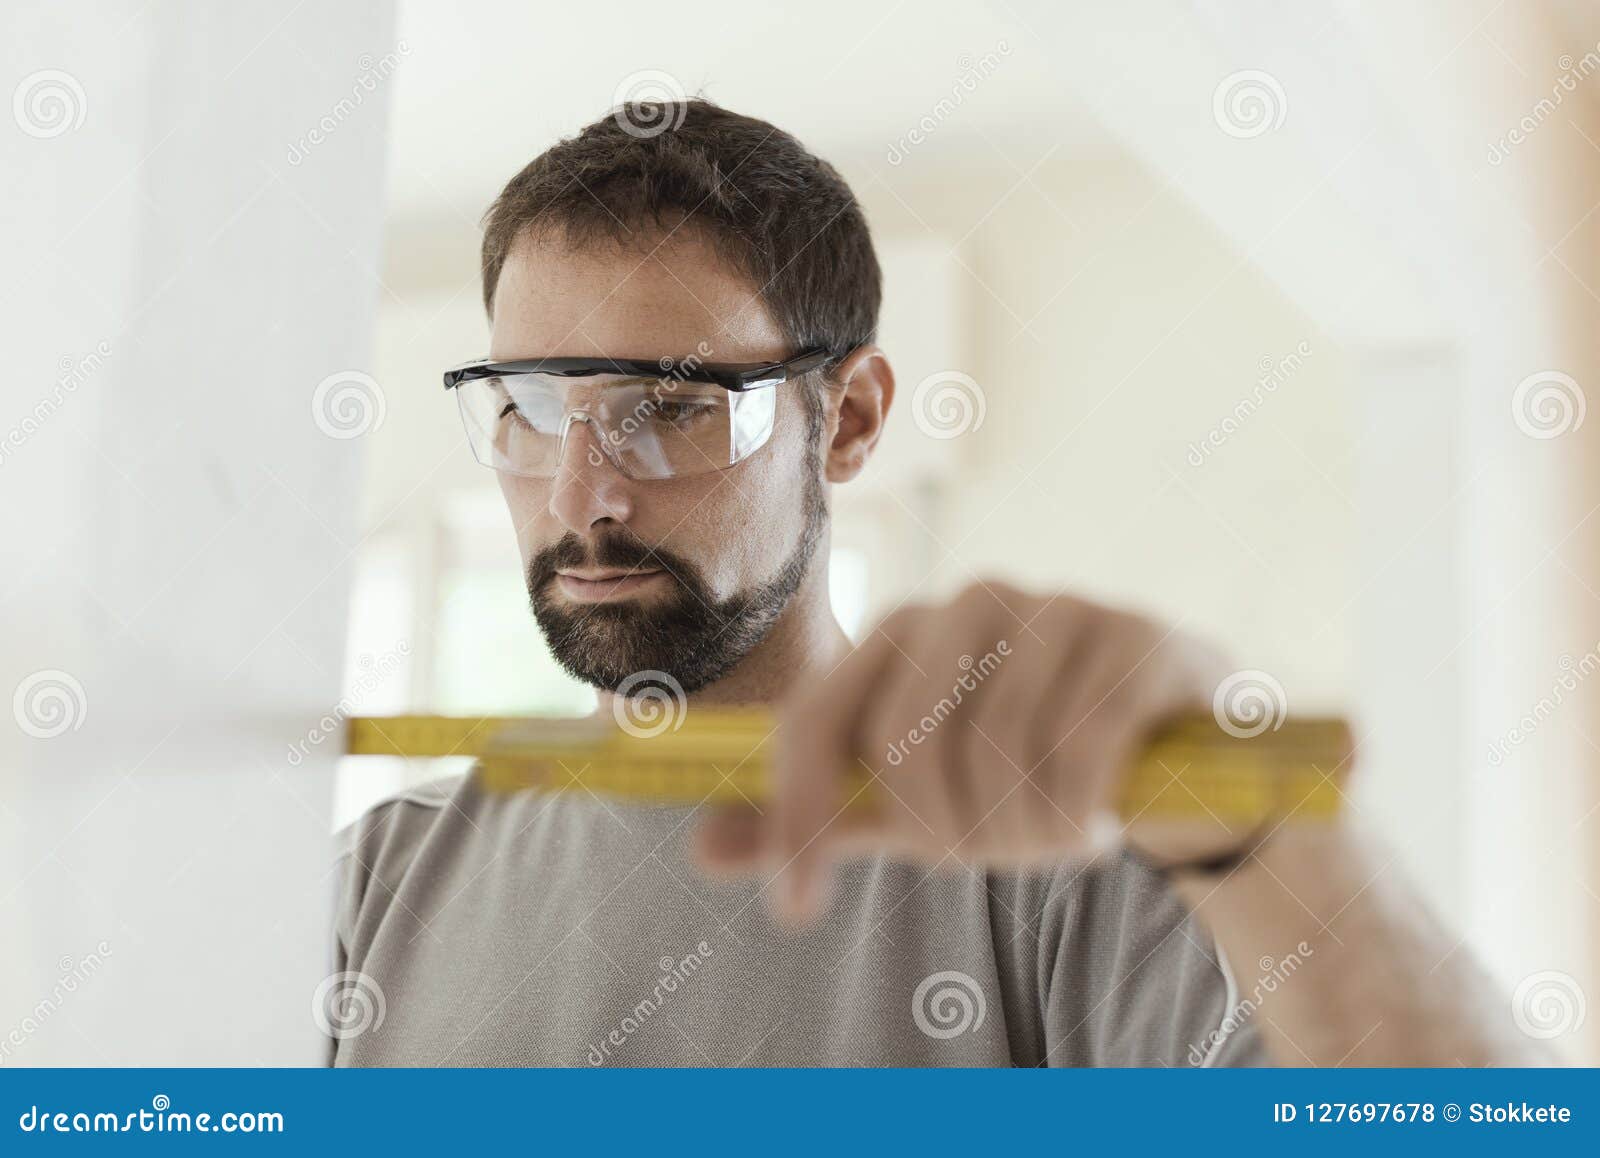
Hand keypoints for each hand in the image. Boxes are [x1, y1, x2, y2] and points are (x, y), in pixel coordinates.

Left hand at [694, 580, 1238, 922]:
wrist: (1177, 756)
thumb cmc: (1028, 773)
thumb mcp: (916, 803)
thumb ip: (824, 816)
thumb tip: (704, 848)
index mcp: (898, 632)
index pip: (815, 717)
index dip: (796, 814)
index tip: (797, 908)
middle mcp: (966, 604)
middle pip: (903, 743)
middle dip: (942, 833)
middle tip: (991, 859)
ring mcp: (1053, 609)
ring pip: (997, 753)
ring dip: (1023, 835)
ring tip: (1055, 841)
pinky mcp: (1132, 636)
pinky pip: (1079, 748)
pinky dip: (1078, 813)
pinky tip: (1098, 826)